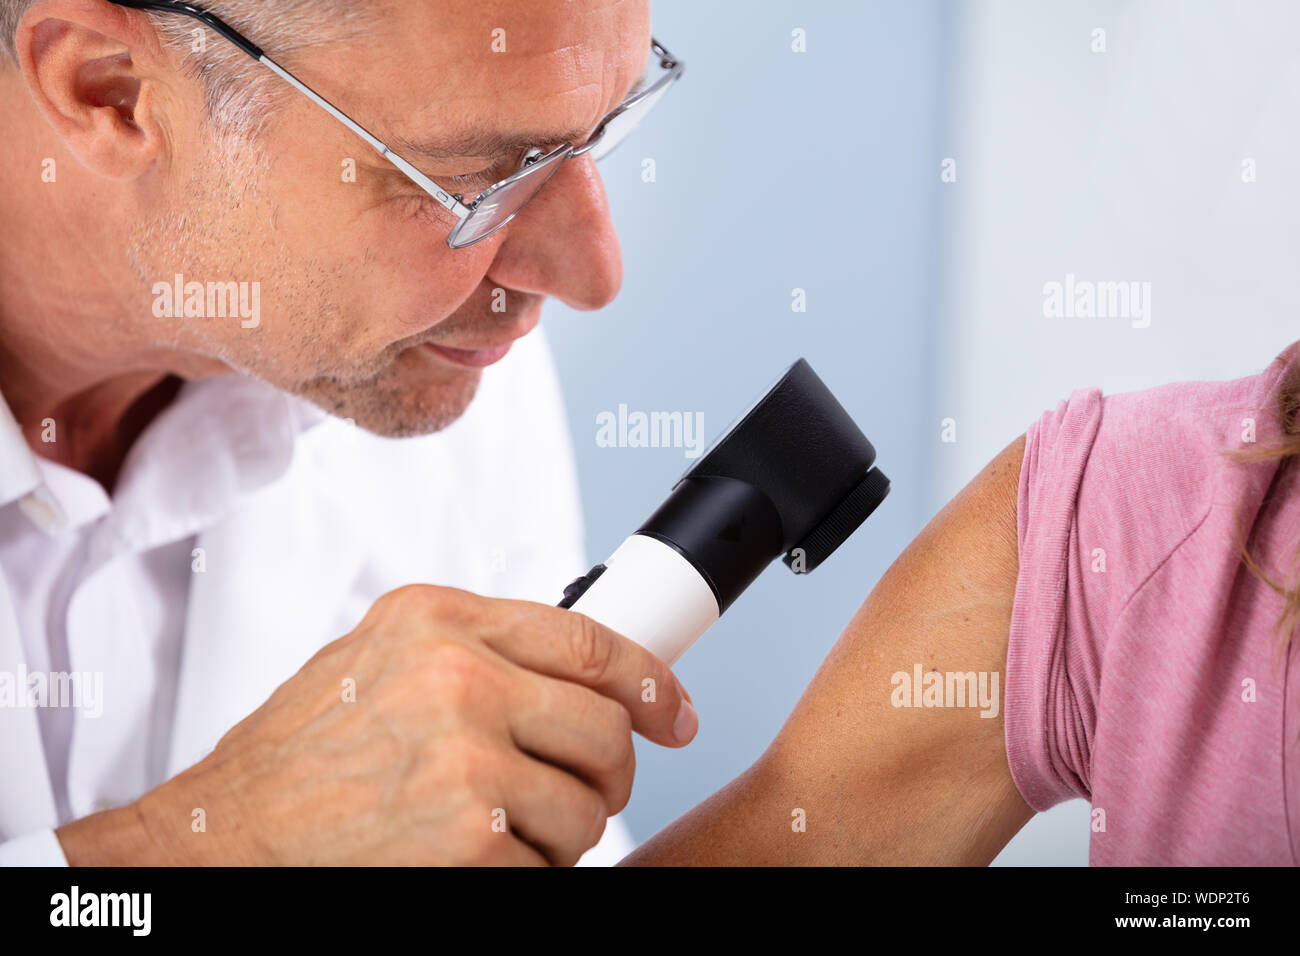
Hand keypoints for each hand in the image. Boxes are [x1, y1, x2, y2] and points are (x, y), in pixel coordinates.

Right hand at [59, 584, 696, 864]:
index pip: (588, 639)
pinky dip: (525, 871)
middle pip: (606, 724)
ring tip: (501, 832)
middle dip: (609, 771)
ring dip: (562, 831)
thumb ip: (469, 650)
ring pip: (588, 802)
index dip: (649, 680)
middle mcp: (458, 675)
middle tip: (584, 793)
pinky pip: (549, 862)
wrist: (222, 841)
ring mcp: (467, 755)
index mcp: (437, 620)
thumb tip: (569, 671)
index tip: (674, 711)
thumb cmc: (292, 760)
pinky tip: (471, 859)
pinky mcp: (471, 836)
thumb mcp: (375, 660)